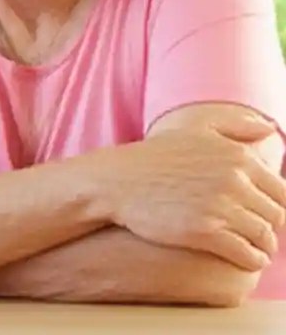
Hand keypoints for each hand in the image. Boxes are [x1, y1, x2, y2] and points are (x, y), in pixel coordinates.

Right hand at [98, 115, 285, 270]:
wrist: (116, 182)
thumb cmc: (154, 157)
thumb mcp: (195, 130)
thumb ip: (235, 125)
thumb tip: (268, 127)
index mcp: (239, 157)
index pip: (283, 192)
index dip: (277, 207)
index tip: (265, 216)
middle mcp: (235, 180)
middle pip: (277, 216)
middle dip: (272, 229)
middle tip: (261, 236)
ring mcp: (221, 206)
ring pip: (265, 237)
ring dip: (265, 248)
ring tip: (257, 251)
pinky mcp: (205, 232)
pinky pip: (246, 253)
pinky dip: (253, 260)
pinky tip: (246, 260)